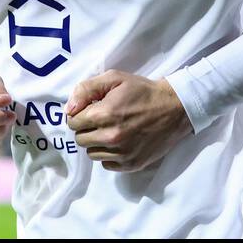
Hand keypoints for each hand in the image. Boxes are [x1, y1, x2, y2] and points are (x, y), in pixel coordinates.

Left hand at [65, 70, 192, 171]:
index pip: (73, 122)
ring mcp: (122, 153)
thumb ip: (86, 90)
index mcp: (104, 114)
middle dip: (87, 129)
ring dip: (97, 143)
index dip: (80, 114)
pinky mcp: (131, 164)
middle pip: (80, 140)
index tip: (91, 110)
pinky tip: (120, 142)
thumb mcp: (114, 79)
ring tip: (111, 130)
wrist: (174, 109)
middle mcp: (111, 136)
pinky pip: (106, 164)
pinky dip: (109, 155)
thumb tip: (68, 109)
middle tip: (101, 120)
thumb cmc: (142, 91)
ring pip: (92, 153)